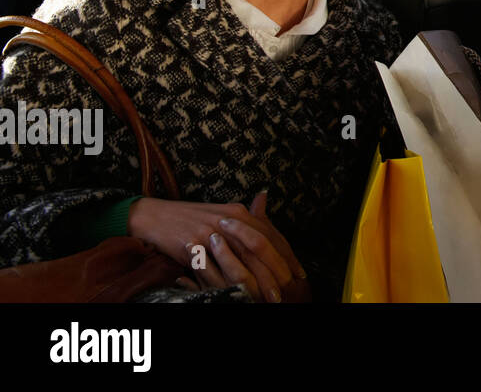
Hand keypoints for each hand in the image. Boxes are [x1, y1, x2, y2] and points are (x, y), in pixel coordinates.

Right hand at [127, 191, 309, 301]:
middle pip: (260, 248)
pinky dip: (227, 284)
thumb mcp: (221, 216)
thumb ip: (245, 223)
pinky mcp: (192, 246)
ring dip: (257, 281)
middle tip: (289, 288)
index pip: (270, 235)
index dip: (285, 254)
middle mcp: (227, 220)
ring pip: (241, 261)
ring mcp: (210, 233)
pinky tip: (237, 293)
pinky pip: (214, 269)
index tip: (298, 271)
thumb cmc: (189, 218)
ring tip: (269, 296)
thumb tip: (268, 229)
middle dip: (276, 270)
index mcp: (238, 212)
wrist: (154, 216)